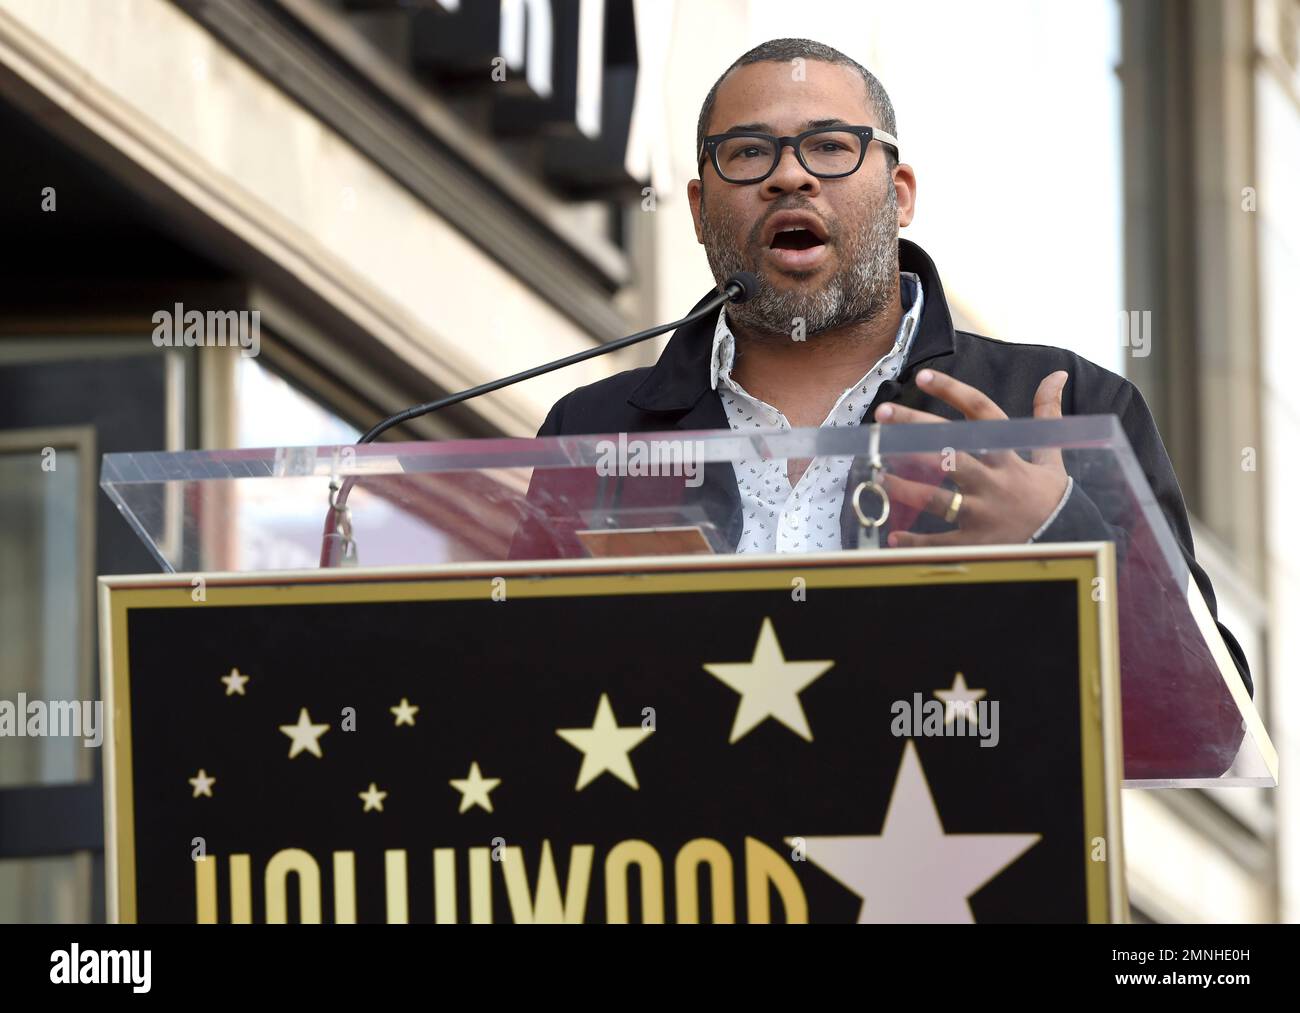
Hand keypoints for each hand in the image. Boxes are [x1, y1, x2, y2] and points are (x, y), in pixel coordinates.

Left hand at [873, 368, 1069, 545]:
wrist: (1068, 538)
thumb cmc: (1050, 493)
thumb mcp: (1052, 452)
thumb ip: (1047, 413)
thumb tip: (1058, 374)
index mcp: (1008, 455)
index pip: (981, 413)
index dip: (953, 391)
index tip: (923, 375)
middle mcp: (992, 480)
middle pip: (948, 449)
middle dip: (915, 428)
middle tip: (882, 412)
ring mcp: (982, 512)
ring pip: (937, 496)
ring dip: (905, 486)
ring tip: (878, 475)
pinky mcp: (976, 542)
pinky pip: (940, 541)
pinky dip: (915, 542)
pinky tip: (892, 536)